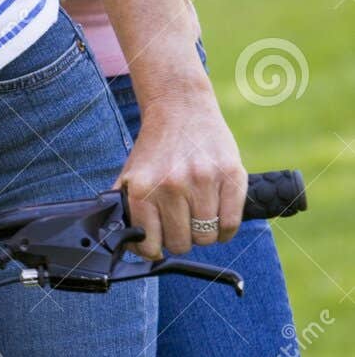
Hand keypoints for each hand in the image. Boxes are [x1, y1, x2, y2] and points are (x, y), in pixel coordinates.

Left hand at [115, 84, 247, 259]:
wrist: (181, 108)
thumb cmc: (156, 148)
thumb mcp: (131, 174)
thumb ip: (126, 209)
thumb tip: (128, 245)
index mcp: (143, 189)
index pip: (151, 246)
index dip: (155, 248)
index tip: (159, 241)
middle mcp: (172, 186)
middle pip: (182, 244)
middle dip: (181, 239)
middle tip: (181, 222)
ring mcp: (204, 181)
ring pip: (207, 237)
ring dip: (204, 232)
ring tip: (198, 214)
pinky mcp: (231, 175)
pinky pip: (231, 224)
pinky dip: (225, 229)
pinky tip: (217, 216)